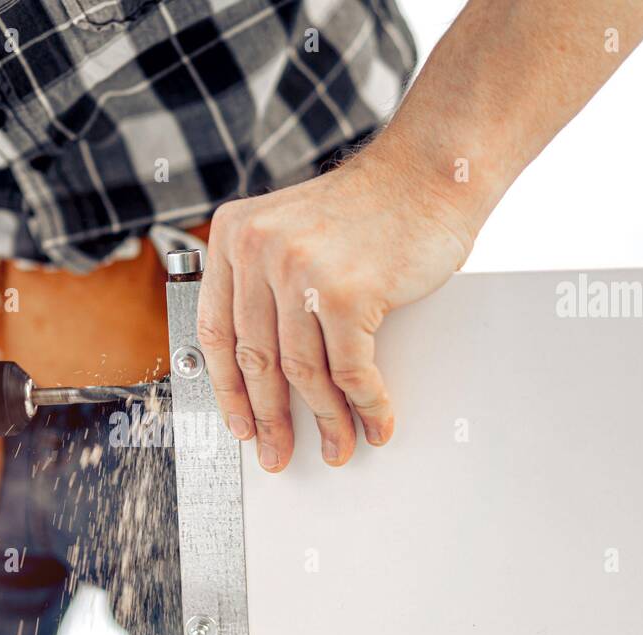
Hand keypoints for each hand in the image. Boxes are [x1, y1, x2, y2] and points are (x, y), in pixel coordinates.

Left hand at [197, 150, 474, 470]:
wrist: (429, 173)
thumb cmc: (370, 208)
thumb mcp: (291, 230)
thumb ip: (265, 280)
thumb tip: (260, 371)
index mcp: (233, 235)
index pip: (214, 330)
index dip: (226, 388)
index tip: (238, 424)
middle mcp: (258, 250)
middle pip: (255, 360)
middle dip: (270, 419)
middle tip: (277, 453)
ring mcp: (301, 271)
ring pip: (304, 374)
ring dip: (326, 421)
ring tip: (338, 446)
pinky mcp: (347, 293)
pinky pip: (350, 372)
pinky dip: (365, 405)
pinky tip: (375, 422)